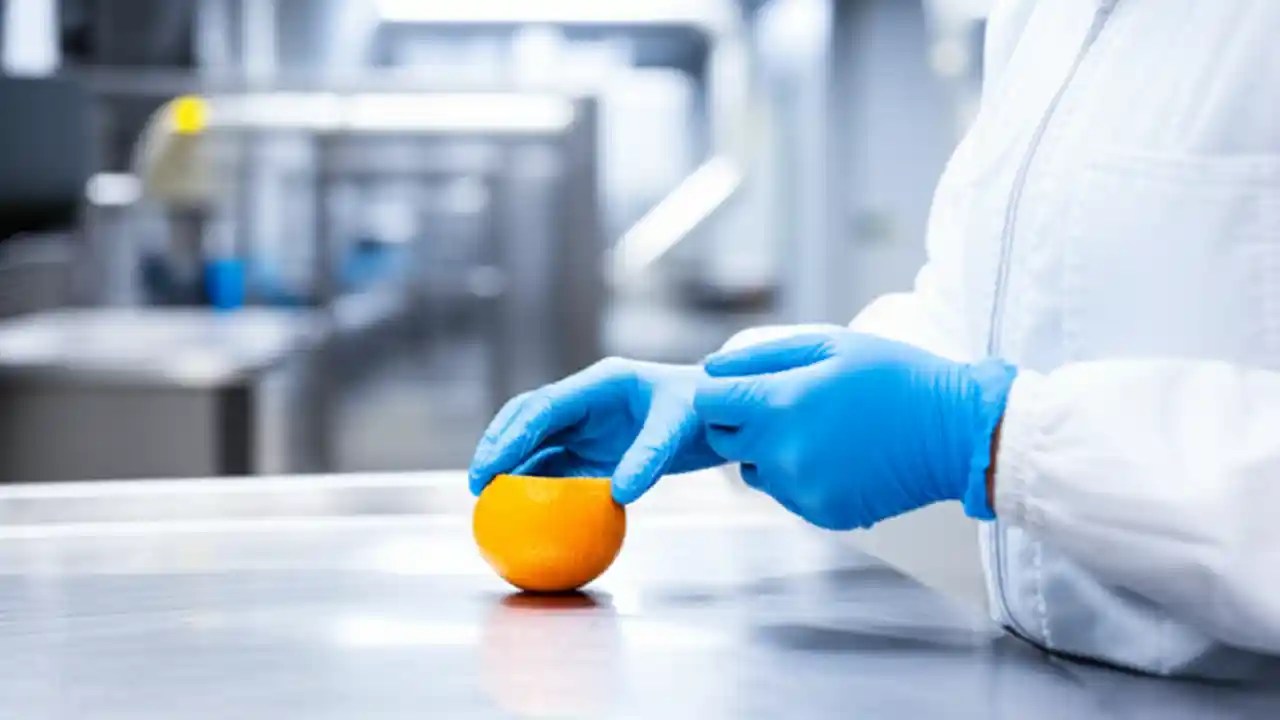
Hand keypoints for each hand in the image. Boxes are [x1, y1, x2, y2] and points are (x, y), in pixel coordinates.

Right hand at [469, 358, 724, 503]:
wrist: (723, 414)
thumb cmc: (704, 412)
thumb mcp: (679, 428)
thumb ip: (648, 457)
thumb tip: (617, 495)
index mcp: (599, 384)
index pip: (542, 407)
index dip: (510, 436)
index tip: (490, 467)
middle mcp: (585, 401)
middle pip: (527, 421)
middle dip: (497, 448)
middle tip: (477, 486)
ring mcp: (588, 425)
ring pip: (537, 445)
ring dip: (513, 471)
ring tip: (490, 506)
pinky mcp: (595, 450)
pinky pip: (559, 469)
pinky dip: (539, 489)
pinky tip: (527, 519)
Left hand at [695, 332, 1014, 529]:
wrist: (954, 433)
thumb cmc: (894, 377)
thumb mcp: (830, 346)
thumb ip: (762, 356)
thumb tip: (711, 368)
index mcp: (780, 405)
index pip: (708, 403)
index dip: (723, 392)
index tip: (750, 387)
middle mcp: (782, 453)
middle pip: (723, 440)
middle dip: (742, 422)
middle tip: (788, 406)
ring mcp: (800, 489)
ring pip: (754, 471)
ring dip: (770, 452)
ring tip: (821, 432)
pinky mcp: (820, 513)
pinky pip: (787, 494)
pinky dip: (802, 478)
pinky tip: (840, 458)